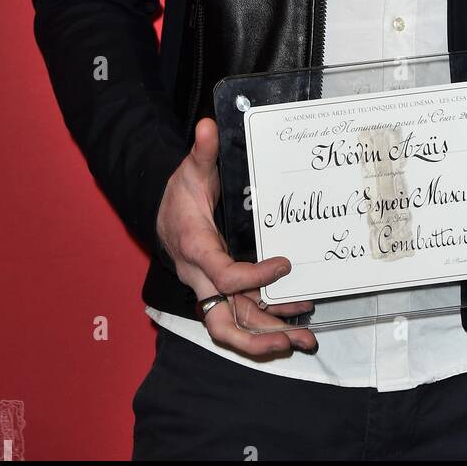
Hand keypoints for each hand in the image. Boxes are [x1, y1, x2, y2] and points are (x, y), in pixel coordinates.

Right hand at [155, 116, 317, 358]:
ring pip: (236, 325)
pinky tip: (296, 323)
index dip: (254, 276)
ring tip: (305, 340)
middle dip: (255, 337)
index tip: (285, 264)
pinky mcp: (222, 291)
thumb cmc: (179, 194)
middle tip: (289, 338)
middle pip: (221, 322)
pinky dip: (268, 322)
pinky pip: (244, 315)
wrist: (162, 214)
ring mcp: (211, 288)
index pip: (223, 275)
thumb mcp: (190, 170)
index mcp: (196, 249)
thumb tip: (207, 125)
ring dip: (269, 337)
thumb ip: (202, 152)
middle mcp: (201, 277)